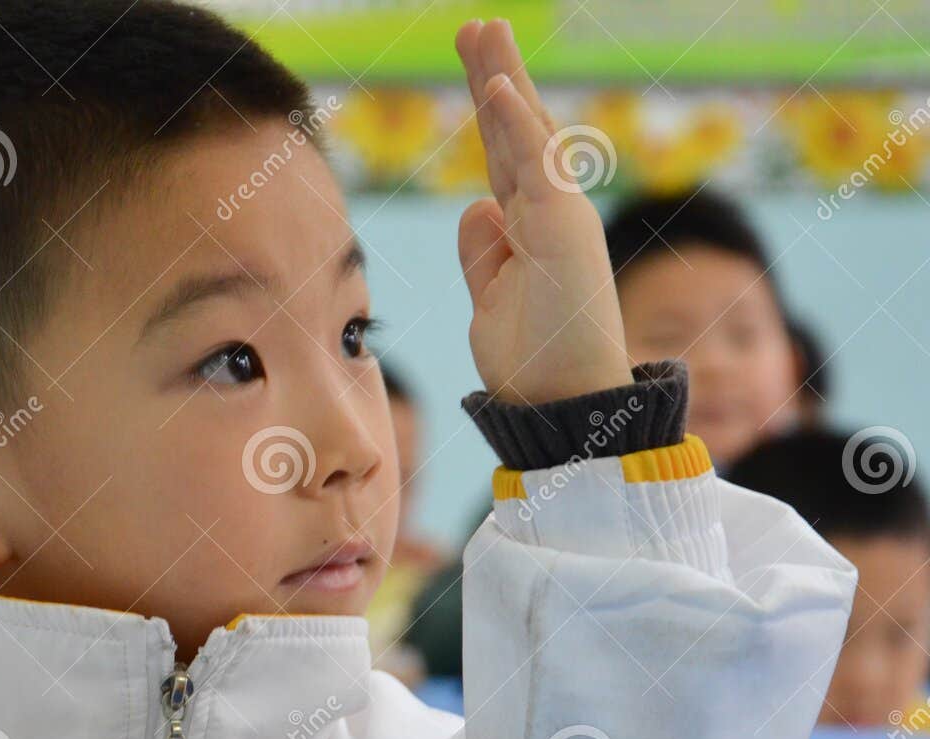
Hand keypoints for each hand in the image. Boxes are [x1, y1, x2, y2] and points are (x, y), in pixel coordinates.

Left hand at [454, 19, 631, 404]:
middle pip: (514, 133)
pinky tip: (500, 87)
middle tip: (476, 27)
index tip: (475, 67)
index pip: (503, 158)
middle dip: (494, 77)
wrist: (562, 400)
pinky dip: (517, 125)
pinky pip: (536, 166)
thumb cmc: (533, 360)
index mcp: (529, 231)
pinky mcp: (563, 228)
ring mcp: (559, 217)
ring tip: (484, 30)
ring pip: (526, 135)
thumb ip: (485, 254)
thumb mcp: (490, 301)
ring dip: (503, 79)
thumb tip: (478, 207)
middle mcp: (548, 216)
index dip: (489, 112)